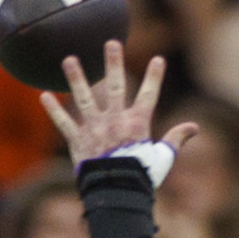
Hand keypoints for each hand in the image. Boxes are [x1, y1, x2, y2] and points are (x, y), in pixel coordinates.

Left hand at [41, 39, 197, 177]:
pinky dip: (54, 110)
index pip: (149, 95)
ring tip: (69, 60)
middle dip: (114, 63)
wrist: (117, 194)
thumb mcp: (163, 159)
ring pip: (84, 98)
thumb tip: (194, 128)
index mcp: (137, 124)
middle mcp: (115, 120)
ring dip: (76, 78)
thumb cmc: (142, 177)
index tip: (158, 60)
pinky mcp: (78, 140)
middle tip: (111, 42)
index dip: (155, 77)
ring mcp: (95, 129)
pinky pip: (64, 123)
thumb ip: (175, 139)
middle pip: (114, 86)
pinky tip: (44, 95)